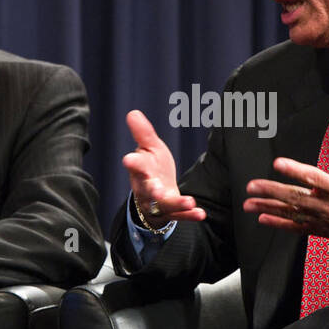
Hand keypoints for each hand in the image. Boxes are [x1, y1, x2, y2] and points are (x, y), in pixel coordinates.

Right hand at [121, 109, 205, 229]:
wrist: (154, 193)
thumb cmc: (151, 167)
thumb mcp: (149, 148)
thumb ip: (143, 133)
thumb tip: (133, 113)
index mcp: (140, 169)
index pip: (135, 165)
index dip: (132, 162)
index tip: (128, 160)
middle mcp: (147, 188)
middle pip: (147, 189)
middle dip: (152, 189)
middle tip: (157, 189)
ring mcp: (158, 202)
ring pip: (165, 205)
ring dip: (177, 204)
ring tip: (189, 202)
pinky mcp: (171, 212)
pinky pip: (180, 215)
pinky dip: (190, 215)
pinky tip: (201, 213)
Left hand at [243, 130, 328, 240]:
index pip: (312, 177)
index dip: (294, 170)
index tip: (278, 163)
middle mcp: (327, 205)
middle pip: (294, 197)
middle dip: (271, 191)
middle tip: (252, 186)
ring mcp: (322, 219)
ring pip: (291, 213)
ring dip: (268, 208)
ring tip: (249, 204)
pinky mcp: (321, 230)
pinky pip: (296, 227)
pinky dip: (279, 224)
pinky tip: (263, 218)